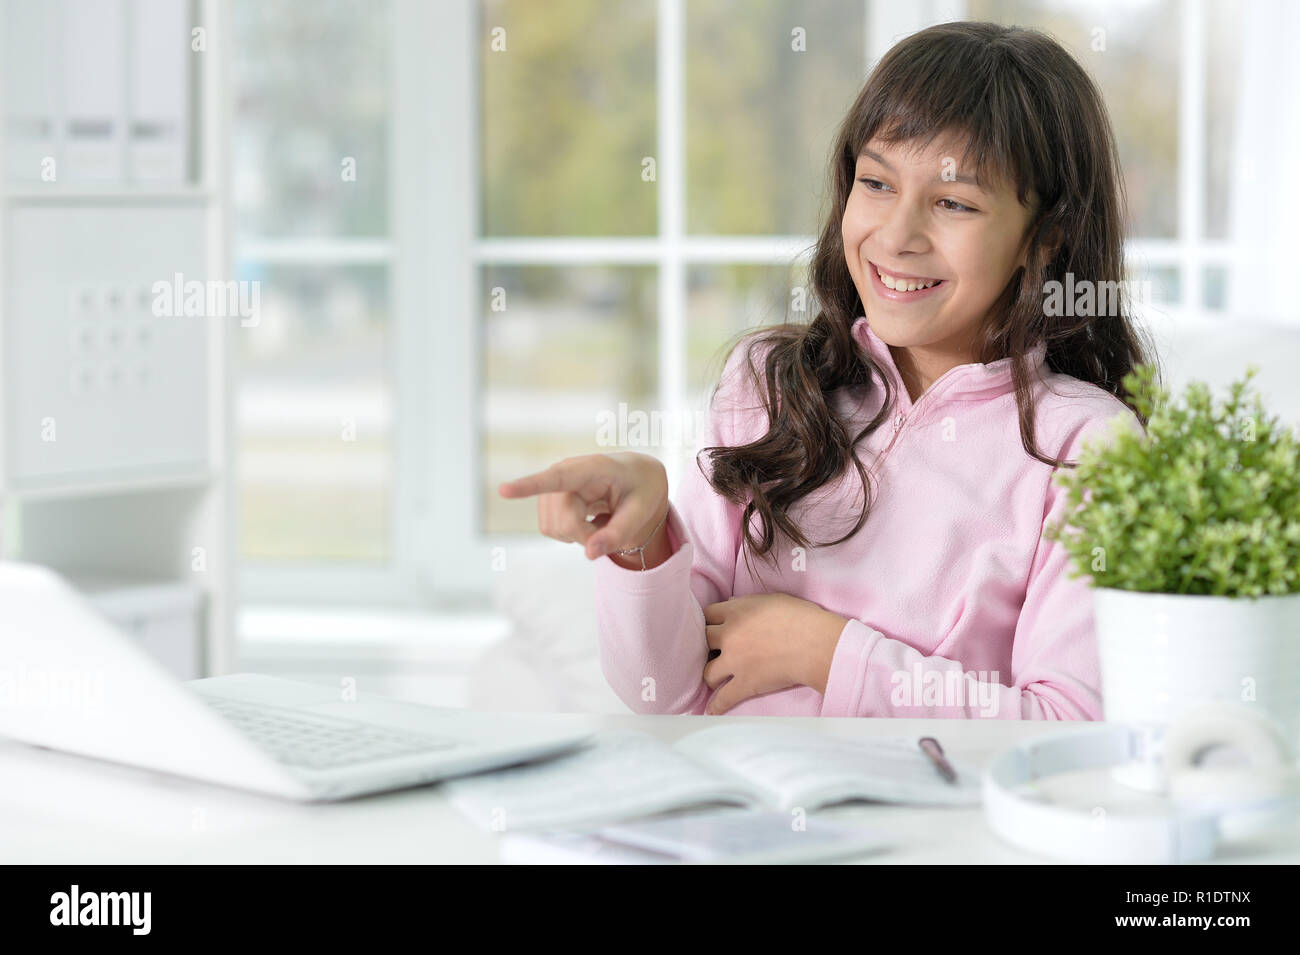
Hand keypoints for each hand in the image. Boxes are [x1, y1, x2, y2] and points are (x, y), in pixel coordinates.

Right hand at [497, 452, 668, 561]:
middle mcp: (565, 473)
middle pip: (563, 522)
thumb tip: (590, 555)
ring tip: (601, 522)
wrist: (636, 477)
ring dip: (578, 536)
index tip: (503, 490)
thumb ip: (619, 533)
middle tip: (612, 531)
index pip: (556, 478)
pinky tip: (587, 521)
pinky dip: (571, 535)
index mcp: (592, 468)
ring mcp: (552, 487)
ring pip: (553, 529)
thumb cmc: (641, 488)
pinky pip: (550, 531)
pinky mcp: (547, 500)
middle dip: (587, 536)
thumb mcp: (642, 510)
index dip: (529, 485)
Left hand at [702, 593, 847, 713]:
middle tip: (713, 650)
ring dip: (710, 674)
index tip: (713, 626)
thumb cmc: (800, 617)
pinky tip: (710, 710)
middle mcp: (729, 635)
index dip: (711, 621)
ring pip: (707, 671)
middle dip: (708, 645)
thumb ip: (747, 603)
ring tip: (714, 679)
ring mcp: (734, 661)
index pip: (708, 614)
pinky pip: (724, 698)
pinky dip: (716, 705)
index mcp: (736, 612)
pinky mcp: (745, 683)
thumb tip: (731, 604)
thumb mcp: (771, 600)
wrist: (815, 644)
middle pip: (703, 640)